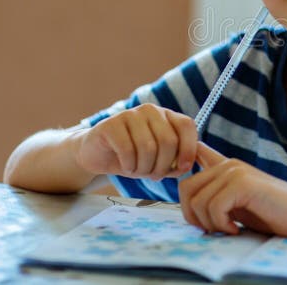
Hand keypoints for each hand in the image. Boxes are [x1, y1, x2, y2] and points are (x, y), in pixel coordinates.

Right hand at [75, 104, 197, 179]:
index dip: (188, 149)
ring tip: (138, 171)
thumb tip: (185, 166)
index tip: (182, 168)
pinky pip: (127, 150)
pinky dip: (129, 166)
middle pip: (168, 140)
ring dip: (144, 168)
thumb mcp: (158, 160)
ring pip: (148, 147)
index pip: (186, 125)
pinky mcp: (110, 124)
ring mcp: (130, 114)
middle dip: (163, 166)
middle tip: (154, 176)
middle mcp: (150, 110)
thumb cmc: (133, 157)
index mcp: (166, 115)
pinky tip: (126, 167)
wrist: (98, 154)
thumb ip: (175, 162)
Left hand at [179, 143, 286, 236]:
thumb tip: (190, 201)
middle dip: (193, 215)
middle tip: (213, 228)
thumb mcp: (236, 202)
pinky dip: (221, 224)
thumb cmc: (272, 212)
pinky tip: (236, 228)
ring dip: (209, 223)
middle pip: (185, 188)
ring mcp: (235, 171)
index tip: (196, 204)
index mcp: (225, 167)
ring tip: (229, 228)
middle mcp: (228, 164)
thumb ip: (216, 195)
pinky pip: (213, 207)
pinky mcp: (243, 183)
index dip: (183, 173)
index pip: (194, 152)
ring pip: (198, 200)